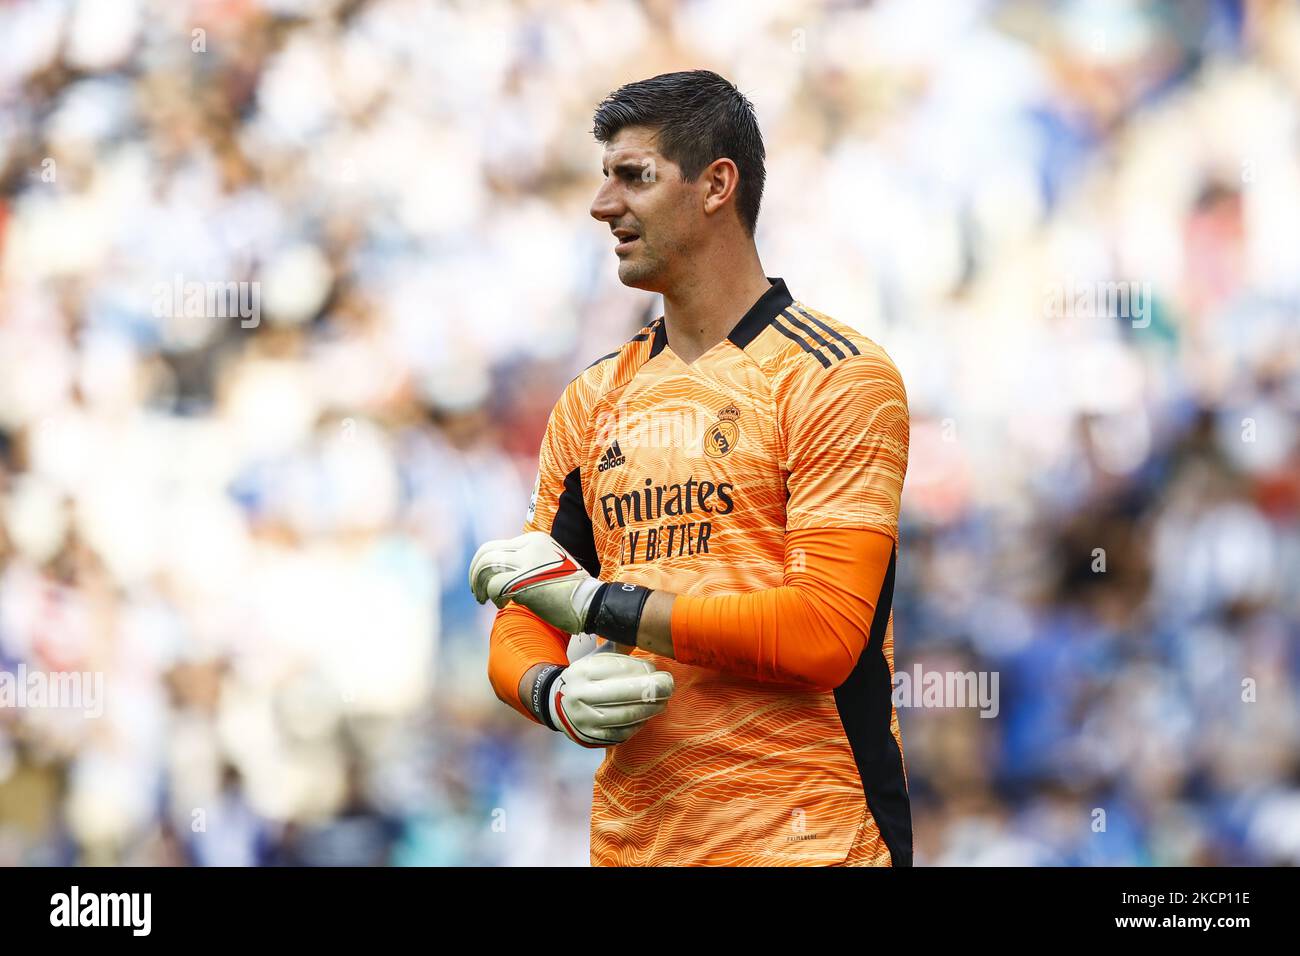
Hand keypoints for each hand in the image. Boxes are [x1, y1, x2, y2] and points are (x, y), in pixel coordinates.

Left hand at [469, 531, 602, 634]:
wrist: (591, 602)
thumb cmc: (571, 591)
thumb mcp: (549, 565)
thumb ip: (527, 563)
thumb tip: (498, 574)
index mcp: (535, 539)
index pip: (496, 546)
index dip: (482, 565)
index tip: (484, 583)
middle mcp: (530, 545)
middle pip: (486, 553)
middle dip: (475, 574)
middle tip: (477, 592)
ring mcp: (527, 562)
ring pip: (486, 567)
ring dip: (480, 585)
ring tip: (484, 600)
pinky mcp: (525, 581)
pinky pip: (495, 585)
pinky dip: (493, 597)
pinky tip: (503, 605)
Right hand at [545, 646, 674, 746]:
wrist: (559, 705)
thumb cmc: (588, 679)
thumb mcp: (597, 658)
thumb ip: (620, 647)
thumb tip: (647, 631)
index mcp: (582, 670)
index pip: (619, 668)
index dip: (642, 669)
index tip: (656, 670)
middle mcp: (579, 694)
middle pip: (624, 693)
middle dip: (652, 689)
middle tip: (669, 686)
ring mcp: (584, 718)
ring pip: (626, 715)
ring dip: (650, 708)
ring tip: (663, 701)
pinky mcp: (592, 737)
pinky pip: (622, 732)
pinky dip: (639, 724)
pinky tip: (647, 716)